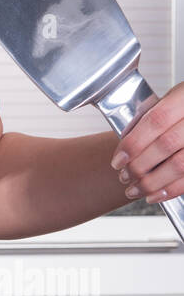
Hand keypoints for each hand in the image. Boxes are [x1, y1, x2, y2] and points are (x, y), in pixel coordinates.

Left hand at [110, 81, 183, 203]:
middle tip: (124, 176)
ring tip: (134, 189)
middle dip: (139, 165)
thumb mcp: (169, 100)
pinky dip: (170, 190)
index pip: (156, 120)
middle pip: (165, 145)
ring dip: (152, 182)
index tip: (118, 160)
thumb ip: (149, 117)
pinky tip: (154, 195)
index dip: (134, 143)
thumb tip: (125, 145)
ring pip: (179, 165)